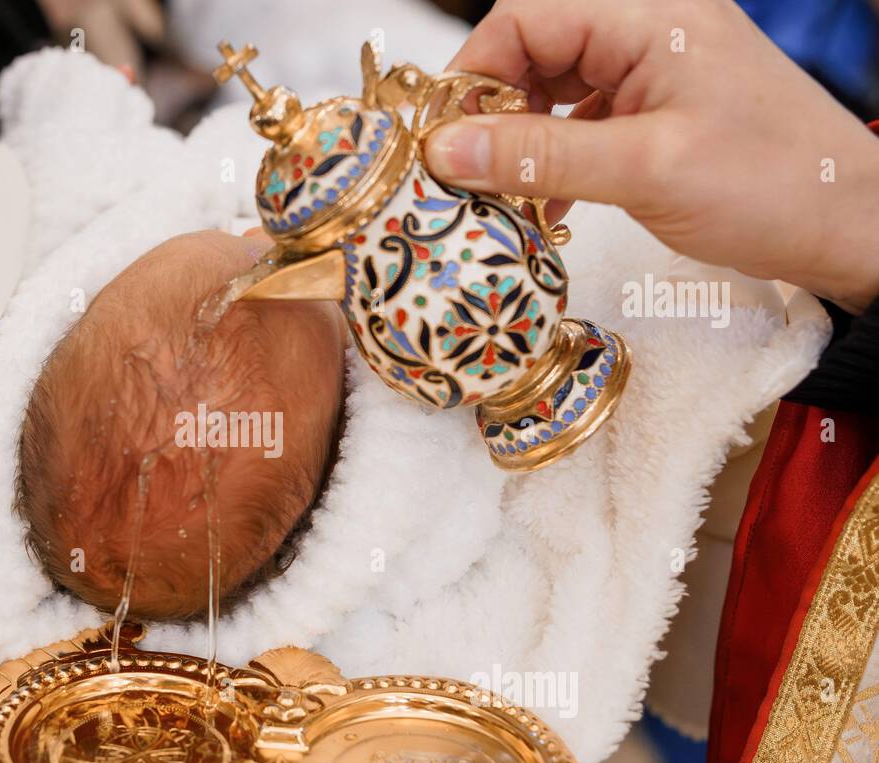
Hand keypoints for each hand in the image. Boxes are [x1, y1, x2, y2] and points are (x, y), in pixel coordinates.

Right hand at [423, 0, 878, 312]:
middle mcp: (649, 27)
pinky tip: (546, 207)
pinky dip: (554, 159)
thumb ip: (539, 155)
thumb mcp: (642, 170)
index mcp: (649, 15)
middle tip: (466, 174)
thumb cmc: (769, 186)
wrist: (849, 224)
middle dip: (492, 111)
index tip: (442, 141)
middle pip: (535, 49)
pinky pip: (584, 118)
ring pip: (554, 86)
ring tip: (501, 196)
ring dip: (521, 140)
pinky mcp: (662, 107)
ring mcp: (657, 67)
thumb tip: (446, 149)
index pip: (525, 17)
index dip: (473, 75)